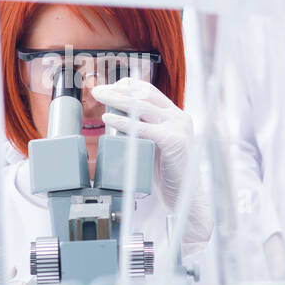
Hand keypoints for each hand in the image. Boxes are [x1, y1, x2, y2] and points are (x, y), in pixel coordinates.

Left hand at [90, 78, 212, 243]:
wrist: (186, 198)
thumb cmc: (166, 174)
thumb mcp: (151, 145)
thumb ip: (139, 131)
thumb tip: (114, 118)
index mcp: (174, 115)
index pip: (149, 91)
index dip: (127, 86)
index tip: (108, 88)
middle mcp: (178, 117)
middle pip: (144, 94)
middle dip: (118, 90)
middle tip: (98, 91)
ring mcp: (178, 127)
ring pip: (142, 106)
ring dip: (117, 100)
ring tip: (100, 98)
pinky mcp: (174, 141)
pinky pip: (143, 128)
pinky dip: (123, 122)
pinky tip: (108, 118)